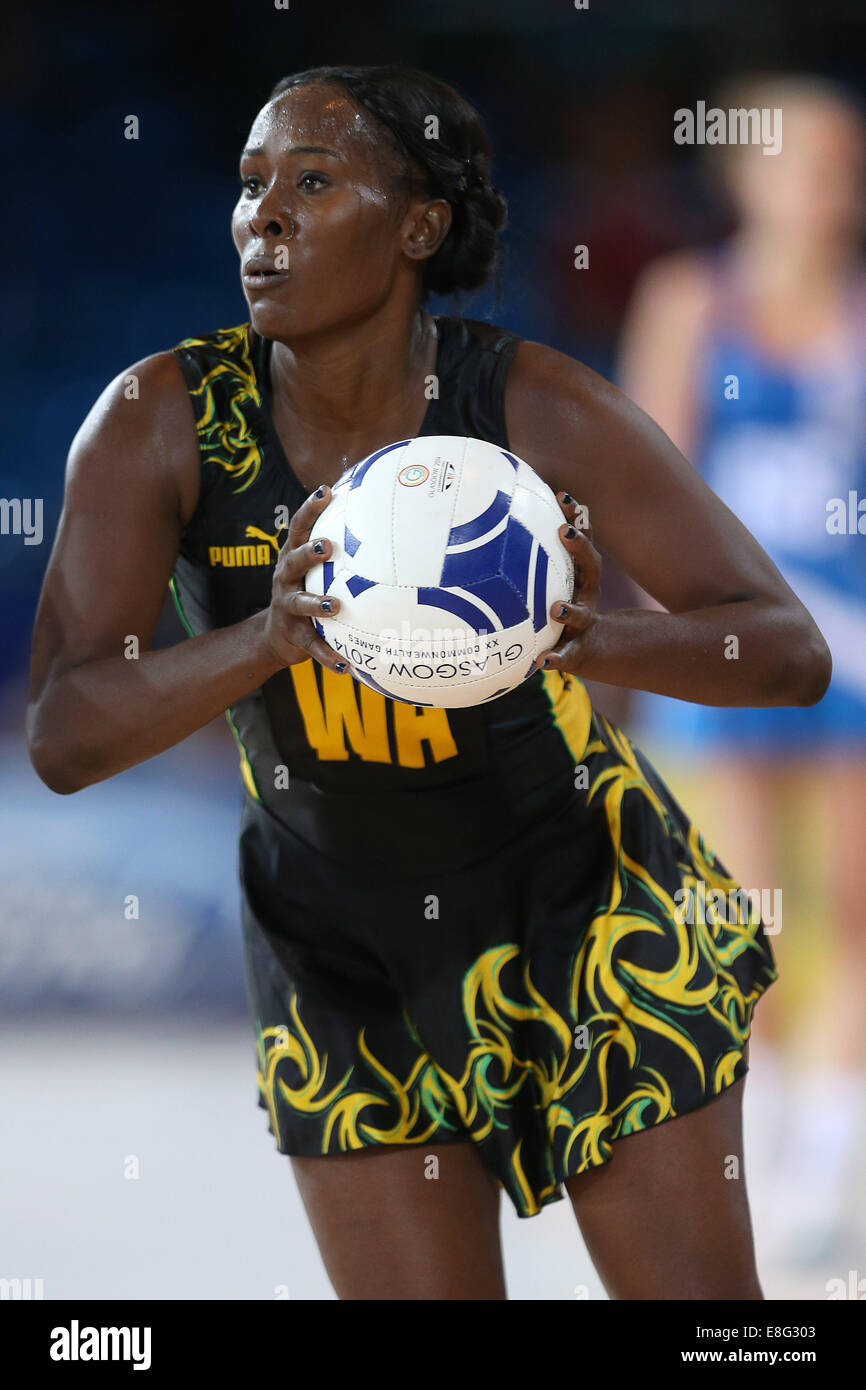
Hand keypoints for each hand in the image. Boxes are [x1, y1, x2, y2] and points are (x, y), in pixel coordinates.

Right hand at [260, 485, 348, 672]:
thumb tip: (378, 517)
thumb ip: (337, 550)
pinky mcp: (293, 635)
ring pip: (299, 603)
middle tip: (327, 546)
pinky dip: (327, 656)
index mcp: (292, 559)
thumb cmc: (306, 593)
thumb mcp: (314, 570)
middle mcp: (285, 579)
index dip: (309, 509)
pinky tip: (345, 666)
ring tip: (334, 606)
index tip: (325, 491)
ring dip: (315, 604)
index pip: (298, 529)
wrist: (275, 637)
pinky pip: (312, 646)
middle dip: (309, 553)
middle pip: (293, 561)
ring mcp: (287, 607)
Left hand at [535, 492, 602, 673]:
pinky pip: (566, 655)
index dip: (576, 517)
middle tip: (564, 531)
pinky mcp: (574, 651)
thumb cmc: (558, 603)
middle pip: (591, 567)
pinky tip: (542, 662)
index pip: (581, 540)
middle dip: (579, 547)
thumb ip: (530, 555)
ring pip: (582, 614)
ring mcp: (583, 622)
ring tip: (556, 608)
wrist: (585, 648)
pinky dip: (556, 659)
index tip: (562, 496)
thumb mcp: (550, 579)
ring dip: (570, 610)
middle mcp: (586, 594)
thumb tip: (498, 516)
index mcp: (580, 574)